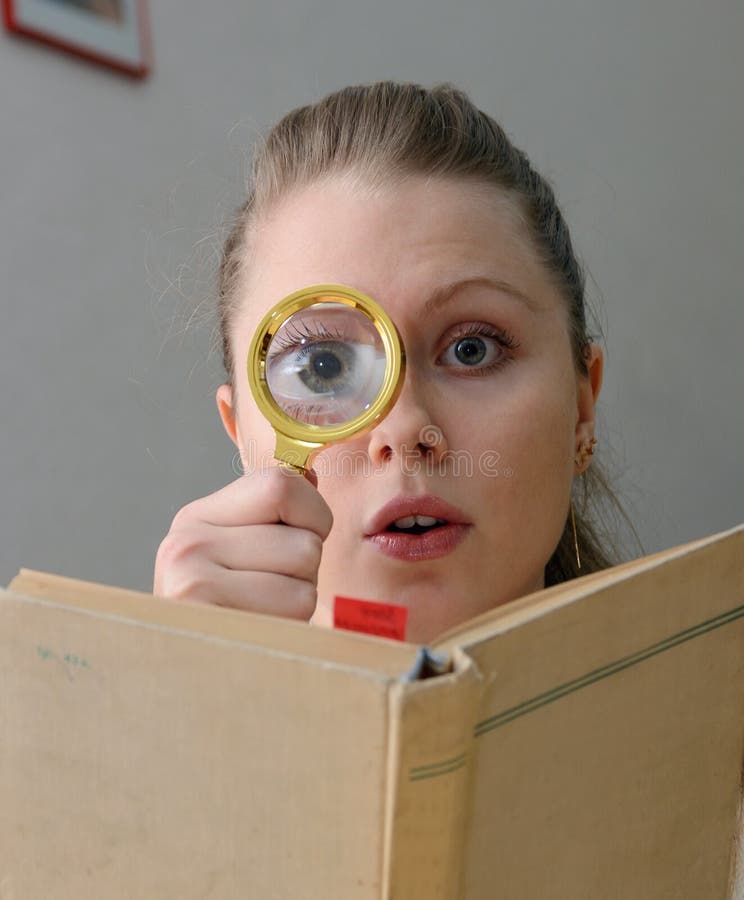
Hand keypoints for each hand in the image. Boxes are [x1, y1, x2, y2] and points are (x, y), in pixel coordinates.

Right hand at [153, 466, 332, 619]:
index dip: (312, 515)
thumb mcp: (243, 551)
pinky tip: (260, 634)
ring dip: (300, 601)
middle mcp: (185, 541)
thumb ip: (277, 512)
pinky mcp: (207, 618)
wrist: (189, 686)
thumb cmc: (232, 613)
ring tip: (263, 615)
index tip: (294, 540)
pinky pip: (293, 610)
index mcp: (197, 517)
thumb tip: (314, 477)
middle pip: (304, 540)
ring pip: (305, 577)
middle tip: (269, 593)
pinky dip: (292, 625)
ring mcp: (190, 580)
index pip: (282, 484)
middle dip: (306, 572)